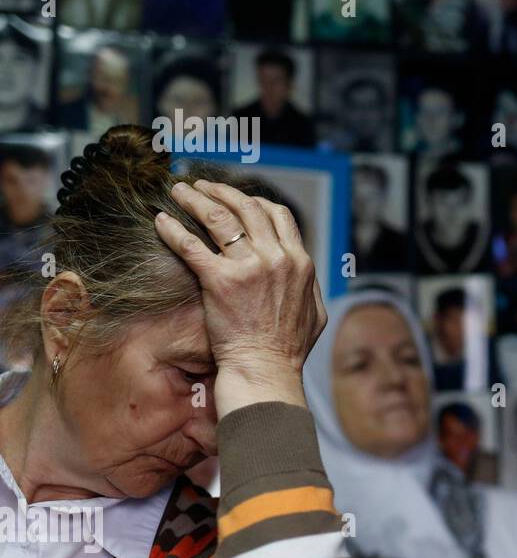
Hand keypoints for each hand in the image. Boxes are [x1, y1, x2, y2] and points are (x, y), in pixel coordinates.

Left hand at [155, 179, 326, 416]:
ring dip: (196, 200)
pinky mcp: (220, 280)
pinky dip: (173, 229)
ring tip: (179, 191)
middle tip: (201, 186)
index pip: (277, 215)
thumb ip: (310, 287)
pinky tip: (160, 220)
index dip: (254, 201)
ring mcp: (249, 267)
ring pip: (218, 218)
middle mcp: (277, 258)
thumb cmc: (288, 349)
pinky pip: (191, 245)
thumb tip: (307, 276)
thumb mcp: (314, 313)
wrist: (266, 371)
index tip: (235, 199)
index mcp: (300, 262)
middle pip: (246, 208)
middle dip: (221, 191)